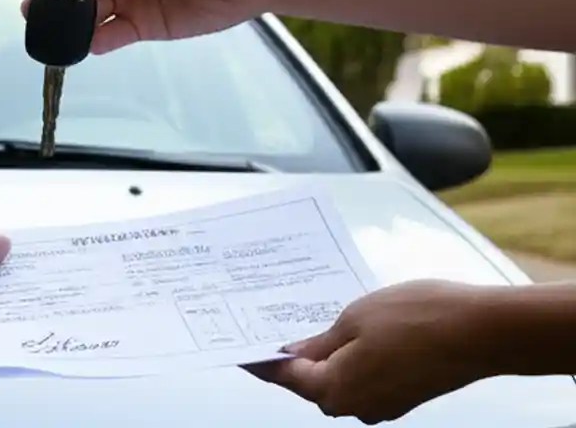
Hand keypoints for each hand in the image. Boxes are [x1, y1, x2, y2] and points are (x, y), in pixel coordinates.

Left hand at [245, 280, 499, 423]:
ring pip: (340, 380)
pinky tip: (349, 334)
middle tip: (271, 326)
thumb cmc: (416, 318)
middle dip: (292, 356)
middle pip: (311, 383)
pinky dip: (352, 359)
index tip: (240, 349)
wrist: (483, 332)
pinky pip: (365, 378)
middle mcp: (356, 406)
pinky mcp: (404, 395)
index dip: (261, 360)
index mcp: (334, 390)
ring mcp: (383, 405)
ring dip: (325, 356)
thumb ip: (319, 343)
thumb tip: (294, 355)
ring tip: (310, 322)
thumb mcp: (354, 319)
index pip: (285, 377)